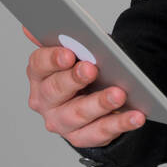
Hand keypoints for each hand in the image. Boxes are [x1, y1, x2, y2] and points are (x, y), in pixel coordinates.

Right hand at [22, 25, 144, 146]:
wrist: (93, 101)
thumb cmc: (83, 70)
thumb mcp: (75, 51)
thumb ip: (61, 38)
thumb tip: (30, 28)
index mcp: (40, 75)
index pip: (38, 65)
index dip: (52, 59)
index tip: (68, 54)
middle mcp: (45, 100)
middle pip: (55, 90)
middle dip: (74, 79)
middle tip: (92, 69)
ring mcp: (61, 121)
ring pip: (78, 113)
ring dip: (100, 103)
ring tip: (119, 94)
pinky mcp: (81, 138)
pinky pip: (100, 132)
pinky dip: (120, 123)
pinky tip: (135, 115)